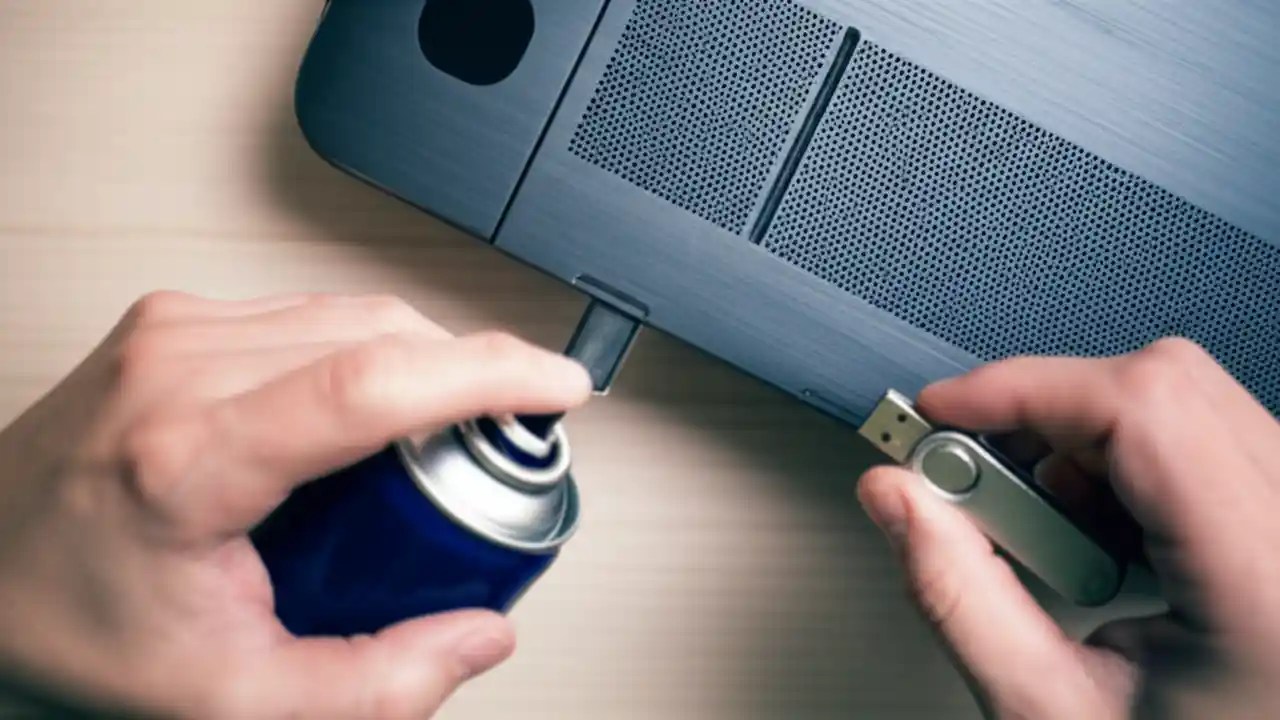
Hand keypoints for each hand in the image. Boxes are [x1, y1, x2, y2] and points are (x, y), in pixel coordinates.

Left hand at [0, 292, 590, 718]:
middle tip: (504, 450)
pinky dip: (371, 353)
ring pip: (355, 313)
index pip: (373, 382)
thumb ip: (373, 686)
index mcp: (189, 457)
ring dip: (425, 364)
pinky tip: (374, 413)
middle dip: (473, 379)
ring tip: (437, 445)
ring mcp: (175, 332)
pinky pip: (314, 314)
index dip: (488, 374)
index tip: (559, 387)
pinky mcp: (178, 320)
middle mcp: (178, 369)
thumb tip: (474, 637)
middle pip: (381, 336)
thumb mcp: (230, 696)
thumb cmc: (73, 618)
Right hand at [858, 338, 1279, 718]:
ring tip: (1045, 531)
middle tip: (974, 476)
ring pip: (1183, 404)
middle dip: (1045, 417)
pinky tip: (1096, 537)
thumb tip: (895, 497)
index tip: (940, 414)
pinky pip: (1205, 441)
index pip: (1145, 407)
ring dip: (1083, 447)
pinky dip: (1126, 468)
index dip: (1026, 391)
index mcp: (1264, 579)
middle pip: (1164, 387)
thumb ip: (958, 596)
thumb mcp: (1049, 711)